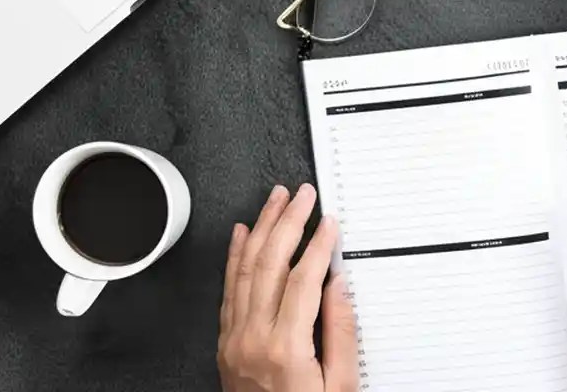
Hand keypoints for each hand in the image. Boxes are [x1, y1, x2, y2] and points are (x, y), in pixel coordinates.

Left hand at [218, 184, 357, 391]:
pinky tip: (242, 233)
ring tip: (275, 200)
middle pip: (270, 263)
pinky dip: (234, 256)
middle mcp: (253, 337)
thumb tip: (339, 284)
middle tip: (303, 195)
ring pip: (245, 269)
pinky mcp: (226, 342)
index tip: (329, 222)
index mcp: (286, 347)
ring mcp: (235, 338)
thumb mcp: (340, 387)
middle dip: (288, 222)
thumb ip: (340, 333)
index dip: (318, 245)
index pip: (303, 279)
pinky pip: (228, 288)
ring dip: (261, 228)